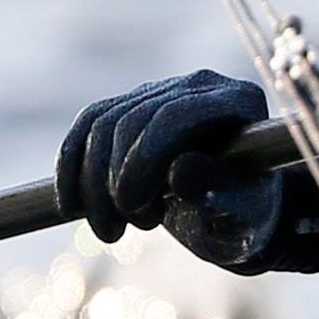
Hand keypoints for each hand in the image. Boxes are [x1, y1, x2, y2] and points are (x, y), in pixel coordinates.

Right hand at [55, 70, 290, 270]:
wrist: (232, 213)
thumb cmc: (247, 215)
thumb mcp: (246, 216)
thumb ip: (224, 195)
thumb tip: (181, 174)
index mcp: (238, 101)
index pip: (174, 115)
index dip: (143, 158)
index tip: (131, 208)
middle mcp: (199, 85)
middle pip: (131, 120)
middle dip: (114, 181)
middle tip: (120, 233)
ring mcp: (162, 92)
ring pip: (101, 125)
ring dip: (92, 185)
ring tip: (112, 231)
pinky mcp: (131, 106)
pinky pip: (86, 127)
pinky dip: (71, 169)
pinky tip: (71, 206)